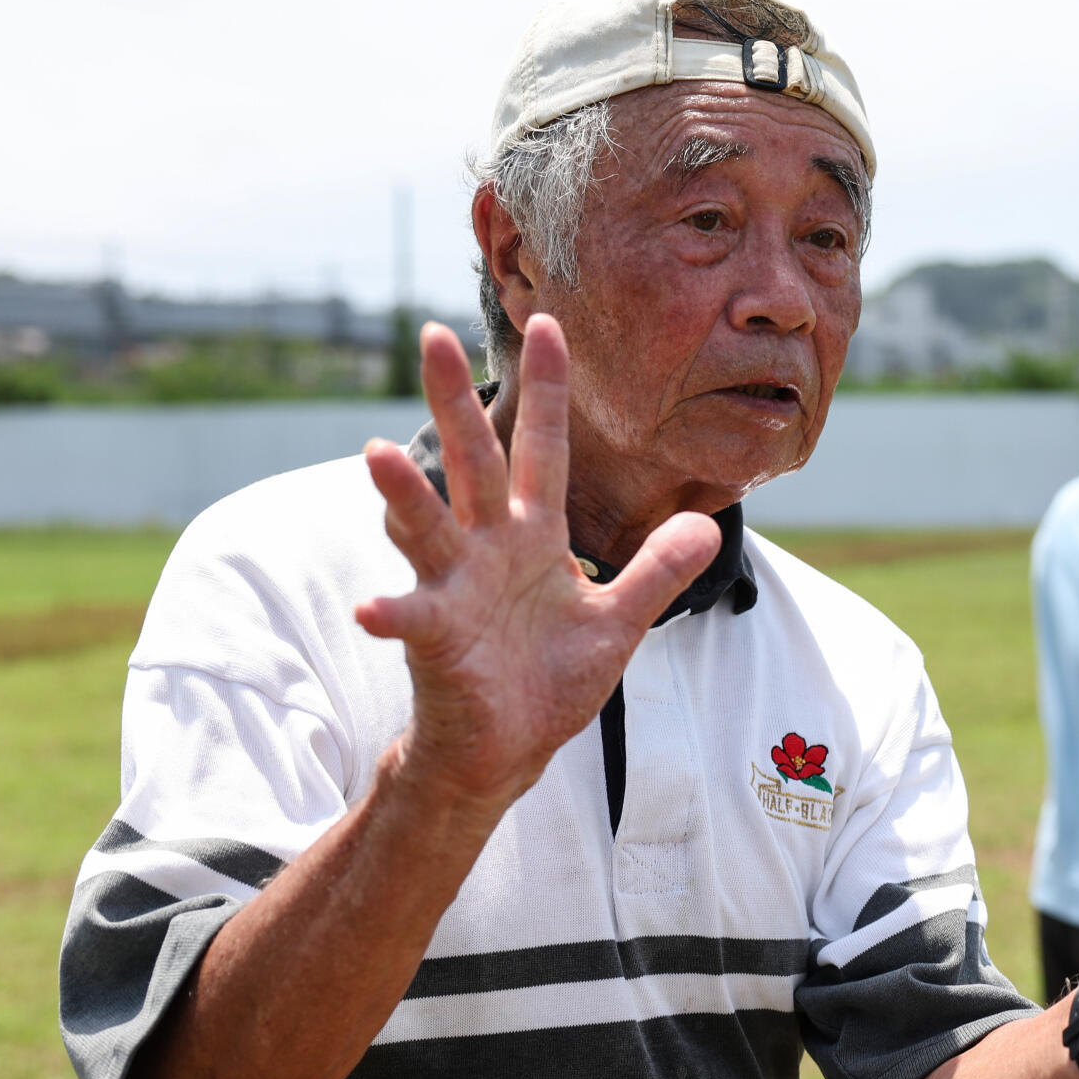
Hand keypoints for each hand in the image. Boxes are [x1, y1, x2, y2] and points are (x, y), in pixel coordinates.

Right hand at [356, 319, 720, 813]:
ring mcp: (455, 591)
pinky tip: (372, 611)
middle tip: (433, 334)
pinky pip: (411, 623)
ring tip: (377, 450)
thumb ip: (657, 571)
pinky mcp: (436, 642)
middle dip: (455, 403)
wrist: (502, 752)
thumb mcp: (617, 622)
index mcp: (533, 536)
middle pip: (474, 463)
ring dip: (403, 496)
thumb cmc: (546, 682)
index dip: (548, 391)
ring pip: (428, 529)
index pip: (543, 449)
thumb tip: (705, 522)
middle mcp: (487, 550)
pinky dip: (391, 615)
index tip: (551, 326)